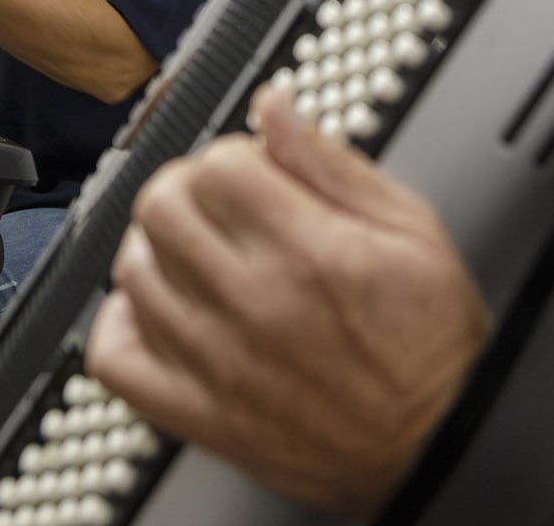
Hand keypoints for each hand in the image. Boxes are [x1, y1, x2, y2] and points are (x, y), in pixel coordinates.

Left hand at [85, 89, 492, 515]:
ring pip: (132, 272)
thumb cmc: (433, 344)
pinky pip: (115, 358)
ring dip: (156, 250)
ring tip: (194, 256)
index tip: (255, 172)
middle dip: (187, 190)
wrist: (439, 445)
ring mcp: (218, 363)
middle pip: (161, 208)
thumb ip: (332, 164)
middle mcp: (256, 304)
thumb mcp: (412, 230)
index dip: (235, 156)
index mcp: (310, 251)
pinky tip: (159, 312)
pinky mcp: (200, 414)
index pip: (218, 165)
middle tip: (219, 206)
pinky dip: (123, 325)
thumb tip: (274, 108)